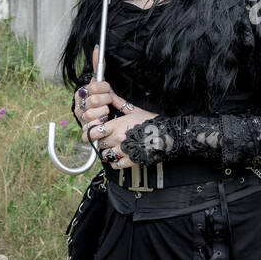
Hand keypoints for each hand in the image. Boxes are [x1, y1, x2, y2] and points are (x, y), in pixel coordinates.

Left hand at [76, 46, 155, 168]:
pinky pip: (115, 164)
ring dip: (107, 152)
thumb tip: (110, 95)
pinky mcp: (130, 160)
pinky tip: (118, 157)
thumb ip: (119, 103)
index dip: (92, 132)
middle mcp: (118, 138)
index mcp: (117, 125)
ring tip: (113, 148)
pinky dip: (114, 162)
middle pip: (99, 143)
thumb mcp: (134, 110)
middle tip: (106, 139)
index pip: (94, 131)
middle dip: (101, 141)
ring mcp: (123, 150)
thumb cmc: (152, 121)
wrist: (167, 134)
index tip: (94, 132)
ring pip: (105, 155)